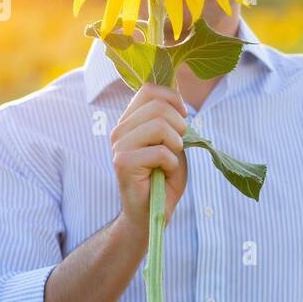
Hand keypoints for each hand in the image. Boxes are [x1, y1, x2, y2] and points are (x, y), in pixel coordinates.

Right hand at [109, 83, 188, 234]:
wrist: (151, 212)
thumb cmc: (164, 177)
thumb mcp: (173, 142)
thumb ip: (172, 119)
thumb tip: (178, 94)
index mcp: (130, 121)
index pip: (149, 89)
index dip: (174, 99)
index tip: (183, 118)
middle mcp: (120, 130)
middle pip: (159, 106)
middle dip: (179, 126)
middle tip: (177, 147)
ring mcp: (119, 146)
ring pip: (160, 125)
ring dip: (175, 145)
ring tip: (169, 160)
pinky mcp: (123, 163)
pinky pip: (161, 152)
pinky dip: (171, 164)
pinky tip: (163, 173)